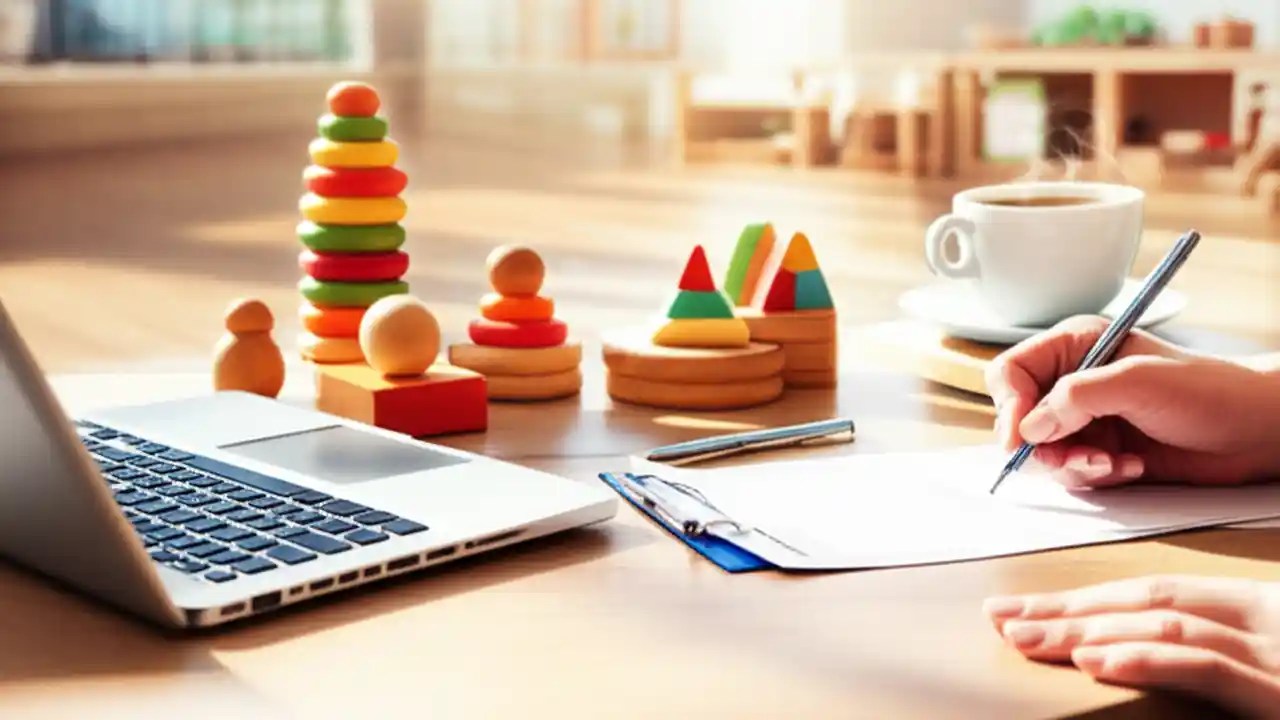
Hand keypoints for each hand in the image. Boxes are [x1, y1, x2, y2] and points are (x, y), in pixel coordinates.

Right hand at [985, 315, 1279, 487]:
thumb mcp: (1136, 382)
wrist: (1255, 431)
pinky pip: (1074, 473)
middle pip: (1020, 419)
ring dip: (1076, 464)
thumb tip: (1029, 427)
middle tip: (1076, 456)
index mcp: (1076, 347)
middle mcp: (1074, 382)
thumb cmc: (1208, 391)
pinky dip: (1097, 476)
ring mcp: (1088, 419)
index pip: (1012, 373)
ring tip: (1113, 463)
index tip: (1019, 438)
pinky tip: (1131, 467)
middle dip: (1045, 445)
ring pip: (1044, 452)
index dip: (1008, 405)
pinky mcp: (1102, 451)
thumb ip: (1075, 398)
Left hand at [985, 576, 1279, 717]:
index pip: (1146, 594)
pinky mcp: (1277, 688)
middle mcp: (1252, 618)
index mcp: (1245, 608)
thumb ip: (1204, 652)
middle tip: (1001, 617)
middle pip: (1141, 601)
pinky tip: (1097, 661)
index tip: (1019, 609)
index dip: (1079, 600)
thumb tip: (1120, 652)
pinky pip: (1204, 666)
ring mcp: (1268, 649)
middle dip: (1066, 609)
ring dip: (1087, 630)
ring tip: (1027, 638)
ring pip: (1162, 624)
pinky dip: (1145, 658)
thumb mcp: (1262, 665)